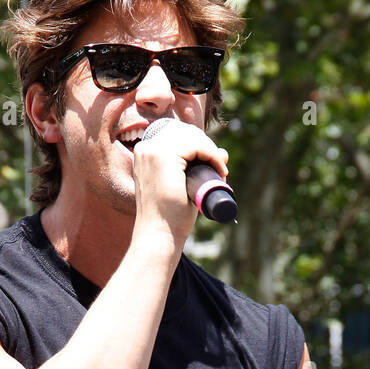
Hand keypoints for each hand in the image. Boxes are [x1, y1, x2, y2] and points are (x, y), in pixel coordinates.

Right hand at [132, 120, 229, 253]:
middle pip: (186, 132)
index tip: (213, 166)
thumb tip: (223, 153)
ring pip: (193, 137)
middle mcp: (146, 147)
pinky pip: (197, 145)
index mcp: (146, 153)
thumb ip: (197, 168)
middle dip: (207, 147)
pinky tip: (219, 170)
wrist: (159, 235)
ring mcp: (152, 150)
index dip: (200, 146)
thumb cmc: (170, 217)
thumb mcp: (183, 185)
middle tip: (219, 169)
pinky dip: (213, 156)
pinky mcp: (164, 156)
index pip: (179, 135)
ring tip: (220, 174)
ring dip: (212, 152)